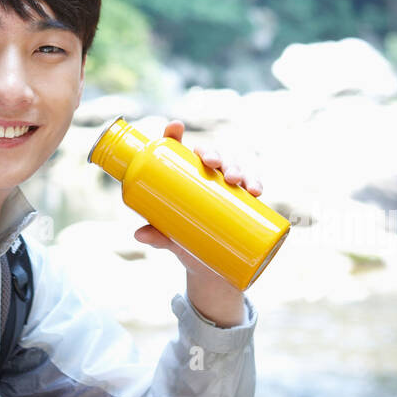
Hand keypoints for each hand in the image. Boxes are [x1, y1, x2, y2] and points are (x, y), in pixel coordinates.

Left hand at [132, 120, 262, 326]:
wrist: (210, 270)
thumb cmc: (185, 244)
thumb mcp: (171, 239)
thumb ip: (157, 236)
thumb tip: (139, 235)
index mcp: (184, 178)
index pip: (178, 149)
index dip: (175, 134)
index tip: (176, 126)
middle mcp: (207, 178)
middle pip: (211, 154)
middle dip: (214, 152)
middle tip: (212, 163)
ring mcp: (227, 189)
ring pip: (235, 165)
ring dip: (238, 166)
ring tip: (235, 179)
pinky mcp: (245, 203)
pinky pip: (253, 185)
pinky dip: (256, 182)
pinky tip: (256, 190)